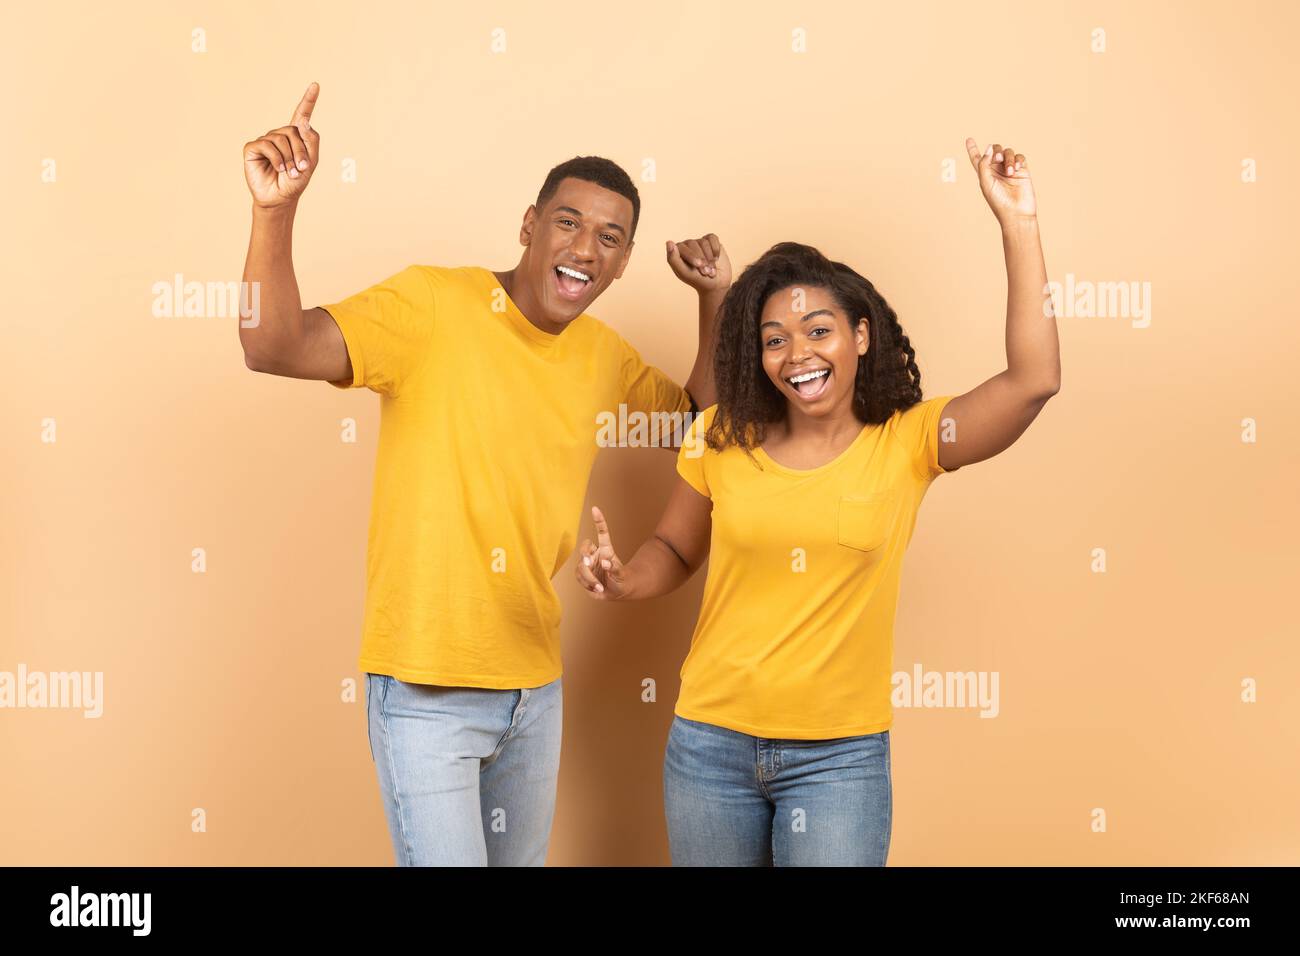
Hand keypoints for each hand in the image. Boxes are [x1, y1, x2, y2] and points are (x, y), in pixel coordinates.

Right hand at [244, 83, 321, 208]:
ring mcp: (265, 140)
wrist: (279, 199)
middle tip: (301, 168)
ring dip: (289, 157)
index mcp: (295, 137)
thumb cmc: (295, 182)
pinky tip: (279, 168)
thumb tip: (303, 121)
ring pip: (280, 138)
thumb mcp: (310, 163)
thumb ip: (311, 141)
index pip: (301, 115)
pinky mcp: (253, 148)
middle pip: (293, 131)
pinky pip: (266, 145)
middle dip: (300, 151)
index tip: (316, 85)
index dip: (308, 100)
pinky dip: (276, 158)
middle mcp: (279, 135)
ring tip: (290, 172)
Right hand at [575, 506, 628, 599]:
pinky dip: (588, 584)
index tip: (595, 509)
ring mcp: (588, 564)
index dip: (599, 521)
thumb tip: (605, 562)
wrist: (617, 591)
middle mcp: (595, 554)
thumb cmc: (620, 579)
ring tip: (600, 587)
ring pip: (581, 566)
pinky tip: (597, 589)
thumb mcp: (622, 575)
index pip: (602, 532)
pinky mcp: (583, 575)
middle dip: (584, 555)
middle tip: (588, 563)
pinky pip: (579, 577)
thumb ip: (615, 569)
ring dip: (589, 577)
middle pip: (584, 548)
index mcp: (606, 549)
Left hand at [666, 233, 730, 293]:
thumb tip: (669, 242)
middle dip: (701, 259)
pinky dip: (715, 250)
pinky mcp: (710, 240)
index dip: (691, 256)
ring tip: (711, 270)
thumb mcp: (684, 273)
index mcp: (677, 252)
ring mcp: (699, 241)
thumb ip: (673, 259)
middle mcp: (687, 245)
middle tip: (705, 272)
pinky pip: (712, 238)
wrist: (717, 284)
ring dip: (710, 258)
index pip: (681, 247)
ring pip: (704, 242)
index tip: (698, 266)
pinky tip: (716, 258)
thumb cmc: (698, 280)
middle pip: (693, 244)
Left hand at [965, 138, 1035, 223]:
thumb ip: (983, 164)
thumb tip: (989, 148)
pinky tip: (1016, 169)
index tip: (968, 139)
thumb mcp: (985, 183)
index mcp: (985, 174)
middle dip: (996, 151)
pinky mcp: (1022, 171)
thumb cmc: (998, 201)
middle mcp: (996, 170)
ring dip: (1008, 159)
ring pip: (1008, 152)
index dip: (973, 149)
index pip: (977, 159)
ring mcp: (1009, 170)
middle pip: (995, 150)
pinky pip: (1019, 157)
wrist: (1016, 212)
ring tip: (1010, 172)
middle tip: (997, 159)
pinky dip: (1017, 160)